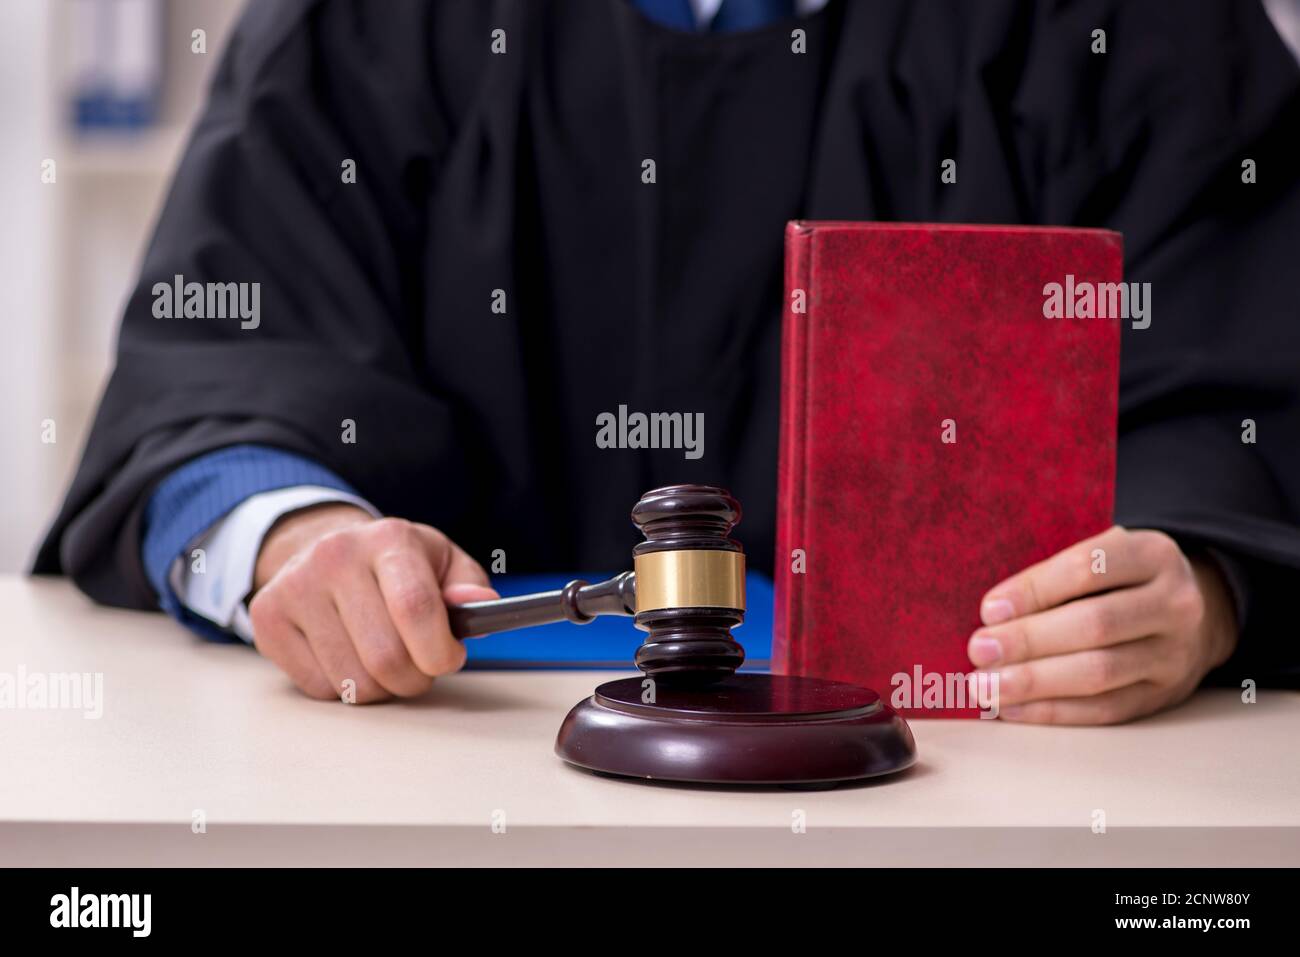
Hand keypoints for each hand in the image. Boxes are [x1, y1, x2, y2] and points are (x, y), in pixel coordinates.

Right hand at [248, 504, 497, 702]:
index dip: (439, 650)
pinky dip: (345, 689)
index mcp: (388, 539)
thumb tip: (480, 605)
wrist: (327, 550)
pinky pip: (319, 687)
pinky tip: (351, 659)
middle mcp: (335, 556)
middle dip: (415, 678)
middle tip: (421, 668)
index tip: (448, 660)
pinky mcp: (269, 618)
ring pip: (353, 680)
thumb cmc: (397, 566)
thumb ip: (469, 586)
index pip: (415, 607)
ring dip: (382, 688)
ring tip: (388, 663)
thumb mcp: (442, 563)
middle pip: (385, 656)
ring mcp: (296, 586)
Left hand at [967, 526, 1238, 724]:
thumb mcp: (1103, 559)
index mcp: (1153, 555)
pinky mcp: (1164, 696)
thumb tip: (994, 617)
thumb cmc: (1123, 583)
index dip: (1034, 590)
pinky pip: (1104, 710)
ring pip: (1099, 673)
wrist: (1197, 617)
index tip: (989, 610)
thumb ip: (1054, 580)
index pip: (1087, 569)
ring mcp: (1174, 654)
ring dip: (1034, 682)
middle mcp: (1175, 604)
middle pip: (1095, 625)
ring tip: (987, 686)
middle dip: (1028, 640)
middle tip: (979, 650)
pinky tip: (1013, 708)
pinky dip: (1053, 711)